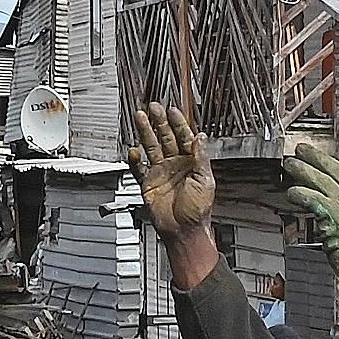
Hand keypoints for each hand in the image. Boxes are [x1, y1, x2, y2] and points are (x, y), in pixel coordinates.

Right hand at [129, 104, 213, 239]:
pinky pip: (139, 168)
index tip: (172, 110)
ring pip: (151, 147)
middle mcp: (175, 165)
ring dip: (145, 132)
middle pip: (165, 137)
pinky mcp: (148, 183)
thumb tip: (200, 137)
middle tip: (153, 107)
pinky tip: (133, 150)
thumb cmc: (198, 211)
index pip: (184, 137)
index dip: (178, 123)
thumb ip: (200, 158)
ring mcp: (161, 173)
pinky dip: (135, 159)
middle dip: (159, 122)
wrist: (184, 231)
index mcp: (191, 163)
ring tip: (139, 117)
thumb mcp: (205, 181)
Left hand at [279, 129, 338, 281]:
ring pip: (319, 179)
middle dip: (316, 155)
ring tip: (289, 164)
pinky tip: (291, 191)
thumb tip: (331, 186)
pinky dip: (299, 193)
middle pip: (334, 166)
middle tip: (301, 148)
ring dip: (301, 170)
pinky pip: (311, 198)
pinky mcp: (331, 214)